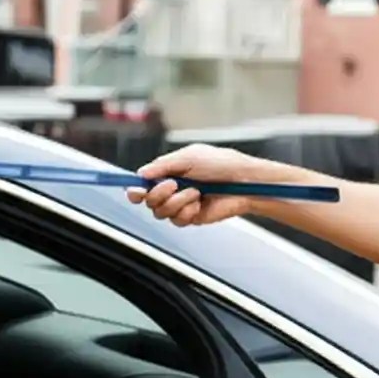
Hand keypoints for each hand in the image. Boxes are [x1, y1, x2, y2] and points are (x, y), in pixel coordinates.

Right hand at [126, 143, 260, 226]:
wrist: (243, 180)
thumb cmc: (220, 163)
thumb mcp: (189, 157)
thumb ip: (163, 165)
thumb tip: (140, 174)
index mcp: (169, 173)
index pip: (143, 185)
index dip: (135, 190)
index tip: (135, 191)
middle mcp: (173, 190)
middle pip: (147, 201)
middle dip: (157, 193)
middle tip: (174, 184)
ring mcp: (182, 205)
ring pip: (160, 212)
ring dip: (176, 201)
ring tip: (195, 192)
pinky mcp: (192, 217)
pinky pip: (177, 220)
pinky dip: (186, 211)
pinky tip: (200, 203)